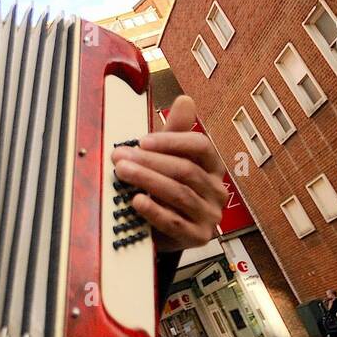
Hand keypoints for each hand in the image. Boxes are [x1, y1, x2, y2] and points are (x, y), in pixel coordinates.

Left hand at [111, 95, 226, 251]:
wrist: (163, 231)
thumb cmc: (165, 188)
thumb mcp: (168, 159)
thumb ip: (175, 132)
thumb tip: (185, 100)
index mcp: (213, 166)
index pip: (201, 147)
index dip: (172, 142)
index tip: (142, 141)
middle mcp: (217, 190)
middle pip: (186, 171)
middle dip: (150, 162)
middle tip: (120, 157)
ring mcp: (210, 215)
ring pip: (179, 194)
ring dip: (148, 181)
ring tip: (123, 173)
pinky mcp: (198, 237)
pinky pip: (175, 222)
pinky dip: (154, 211)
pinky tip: (136, 202)